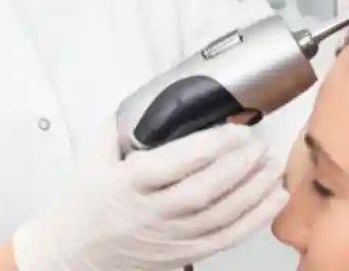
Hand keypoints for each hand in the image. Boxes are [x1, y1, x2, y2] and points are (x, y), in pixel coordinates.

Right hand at [12, 122, 287, 270]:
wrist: (75, 253)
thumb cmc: (87, 200)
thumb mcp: (95, 154)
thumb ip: (124, 123)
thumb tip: (158, 93)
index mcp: (126, 183)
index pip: (171, 164)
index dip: (208, 147)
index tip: (233, 129)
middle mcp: (149, 213)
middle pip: (201, 192)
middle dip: (237, 167)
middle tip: (260, 143)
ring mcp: (168, 238)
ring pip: (219, 217)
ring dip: (252, 191)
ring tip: (274, 165)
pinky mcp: (183, 255)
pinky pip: (224, 239)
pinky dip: (253, 220)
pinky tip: (273, 199)